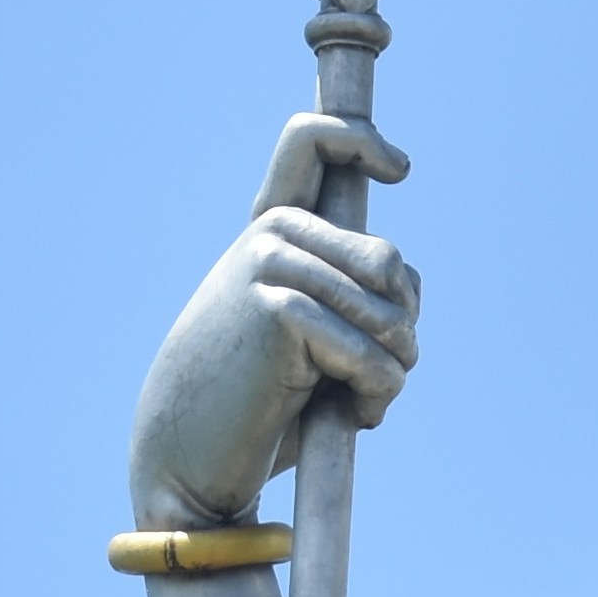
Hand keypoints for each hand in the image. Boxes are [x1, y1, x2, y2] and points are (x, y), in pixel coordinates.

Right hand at [125, 116, 416, 525]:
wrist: (192, 458)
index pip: (311, 139)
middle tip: (376, 374)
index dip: (361, 138)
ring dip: (394, 368)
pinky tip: (354, 418)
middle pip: (389, 263)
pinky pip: (374, 353)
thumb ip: (354, 292)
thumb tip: (405, 280)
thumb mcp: (313, 330)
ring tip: (362, 400)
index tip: (399, 169)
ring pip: (391, 312)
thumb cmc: (259, 401)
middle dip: (402, 328)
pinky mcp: (281, 308)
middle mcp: (272, 234)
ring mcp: (272, 264)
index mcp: (274, 228)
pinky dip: (379, 393)